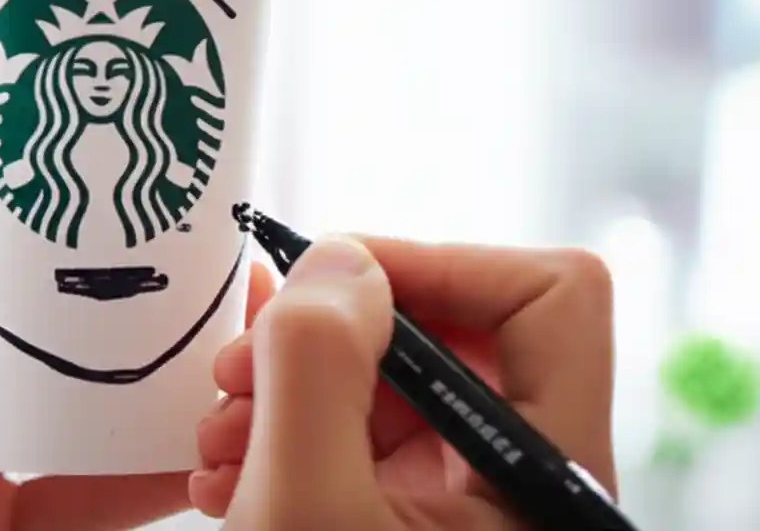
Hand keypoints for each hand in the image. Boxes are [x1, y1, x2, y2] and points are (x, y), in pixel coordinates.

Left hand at [0, 25, 228, 530]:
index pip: (55, 254)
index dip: (129, 228)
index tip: (205, 201)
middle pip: (105, 341)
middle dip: (185, 321)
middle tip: (262, 297)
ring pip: (118, 424)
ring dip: (187, 402)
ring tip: (254, 374)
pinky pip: (98, 504)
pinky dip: (157, 485)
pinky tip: (210, 461)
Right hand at [190, 235, 616, 528]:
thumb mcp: (301, 508)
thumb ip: (319, 365)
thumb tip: (343, 262)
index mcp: (543, 476)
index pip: (546, 297)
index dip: (436, 264)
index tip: (326, 285)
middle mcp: (523, 482)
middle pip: (455, 332)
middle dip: (333, 336)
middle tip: (239, 370)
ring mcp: (468, 507)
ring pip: (396, 382)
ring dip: (293, 388)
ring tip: (220, 437)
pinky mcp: (415, 523)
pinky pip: (364, 434)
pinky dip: (291, 432)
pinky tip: (231, 470)